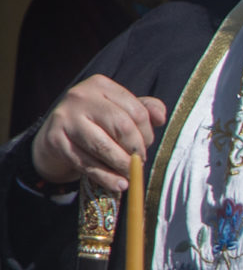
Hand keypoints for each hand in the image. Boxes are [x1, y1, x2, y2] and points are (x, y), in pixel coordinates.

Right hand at [30, 74, 166, 191]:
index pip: (137, 112)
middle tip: (140, 162)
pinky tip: (119, 184)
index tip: (146, 145)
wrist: (56, 134)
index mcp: (101, 85)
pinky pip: (87, 163)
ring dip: (123, 165)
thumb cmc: (98, 121)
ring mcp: (65, 118)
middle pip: (122, 127)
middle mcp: (80, 97)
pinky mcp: (55, 140)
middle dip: (136, 150)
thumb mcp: (120, 109)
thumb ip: (145, 110)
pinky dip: (107, 177)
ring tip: (131, 175)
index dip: (147, 134)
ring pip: (103, 146)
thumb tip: (160, 117)